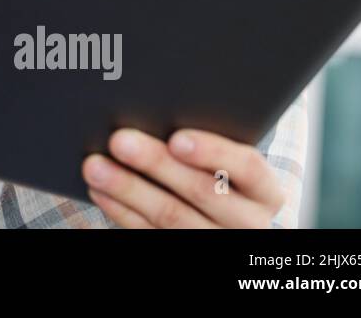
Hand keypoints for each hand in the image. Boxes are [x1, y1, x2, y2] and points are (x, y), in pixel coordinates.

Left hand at [82, 128, 284, 227]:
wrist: (229, 222)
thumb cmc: (225, 175)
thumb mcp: (231, 161)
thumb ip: (206, 141)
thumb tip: (159, 108)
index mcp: (265, 191)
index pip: (248, 168)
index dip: (213, 152)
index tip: (177, 138)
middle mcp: (248, 221)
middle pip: (202, 191)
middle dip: (156, 164)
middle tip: (119, 140)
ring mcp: (215, 240)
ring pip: (171, 218)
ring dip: (128, 189)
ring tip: (95, 166)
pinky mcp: (185, 250)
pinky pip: (149, 234)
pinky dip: (122, 212)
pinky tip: (100, 193)